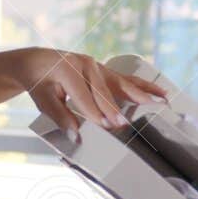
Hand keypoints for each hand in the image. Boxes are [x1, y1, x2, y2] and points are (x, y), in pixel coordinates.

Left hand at [10, 48, 166, 138]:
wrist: (38, 63)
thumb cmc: (40, 83)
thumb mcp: (44, 101)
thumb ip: (61, 118)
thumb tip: (75, 135)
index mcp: (67, 69)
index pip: (83, 96)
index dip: (94, 113)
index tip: (106, 127)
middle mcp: (85, 64)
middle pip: (103, 90)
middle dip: (114, 108)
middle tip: (123, 124)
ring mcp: (97, 65)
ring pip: (121, 82)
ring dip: (141, 93)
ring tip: (160, 102)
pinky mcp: (104, 70)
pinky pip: (125, 79)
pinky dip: (142, 86)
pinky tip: (159, 91)